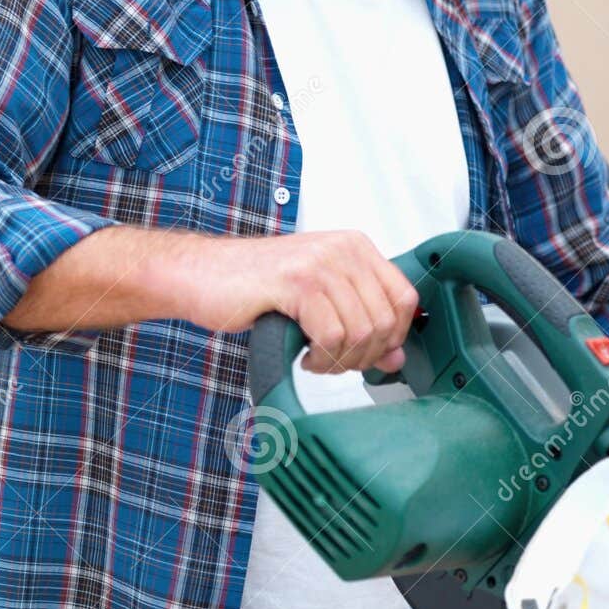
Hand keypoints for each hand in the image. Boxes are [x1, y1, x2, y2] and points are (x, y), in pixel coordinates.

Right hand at [177, 229, 418, 374]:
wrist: (203, 275)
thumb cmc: (256, 286)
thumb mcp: (320, 302)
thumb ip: (361, 323)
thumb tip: (395, 357)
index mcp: (355, 247)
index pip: (405, 298)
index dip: (395, 336)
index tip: (371, 353)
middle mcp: (343, 249)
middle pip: (386, 321)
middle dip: (365, 356)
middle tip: (337, 362)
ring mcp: (321, 263)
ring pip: (361, 332)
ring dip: (341, 360)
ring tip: (318, 359)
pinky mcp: (297, 283)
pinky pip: (332, 337)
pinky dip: (322, 358)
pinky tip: (305, 356)